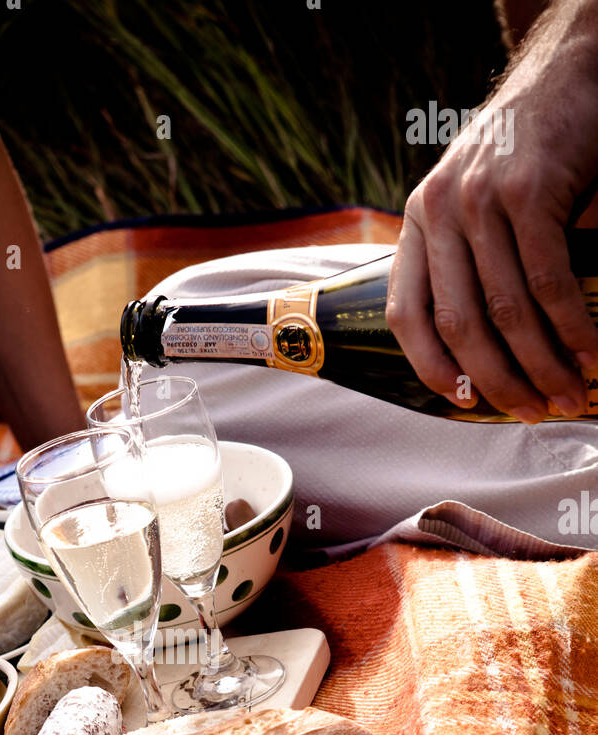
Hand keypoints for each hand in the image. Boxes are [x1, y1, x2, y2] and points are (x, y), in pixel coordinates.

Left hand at [387, 0, 597, 422]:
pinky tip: (589, 355)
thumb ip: (466, 262)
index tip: (463, 401)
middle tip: (532, 412)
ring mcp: (482, 200)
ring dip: (543, 364)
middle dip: (498, 381)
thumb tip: (485, 351)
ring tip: (567, 395)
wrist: (567, 71)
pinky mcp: (529, 193)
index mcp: (417, 221)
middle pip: (460, 325)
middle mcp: (439, 211)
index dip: (431, 366)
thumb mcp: (474, 202)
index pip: (406, 313)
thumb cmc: (526, 152)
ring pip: (508, 311)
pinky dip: (573, 328)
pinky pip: (549, 283)